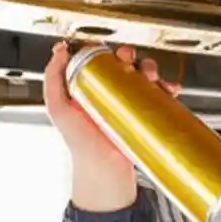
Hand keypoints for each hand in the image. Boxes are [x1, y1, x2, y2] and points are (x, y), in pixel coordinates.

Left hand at [44, 42, 181, 212]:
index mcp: (88, 87)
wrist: (105, 171)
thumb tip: (59, 51)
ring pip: (144, 75)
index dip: (104, 50)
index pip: (98, 59)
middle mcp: (109, 92)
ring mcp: (129, 103)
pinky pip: (159, 95)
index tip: (108, 51)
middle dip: (131, 57)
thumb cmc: (80, 144)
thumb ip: (53, 79)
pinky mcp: (146, 115)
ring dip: (151, 69)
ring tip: (151, 77)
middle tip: (131, 62)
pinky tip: (167, 90)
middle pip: (124, 63)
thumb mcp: (58, 109)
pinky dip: (167, 88)